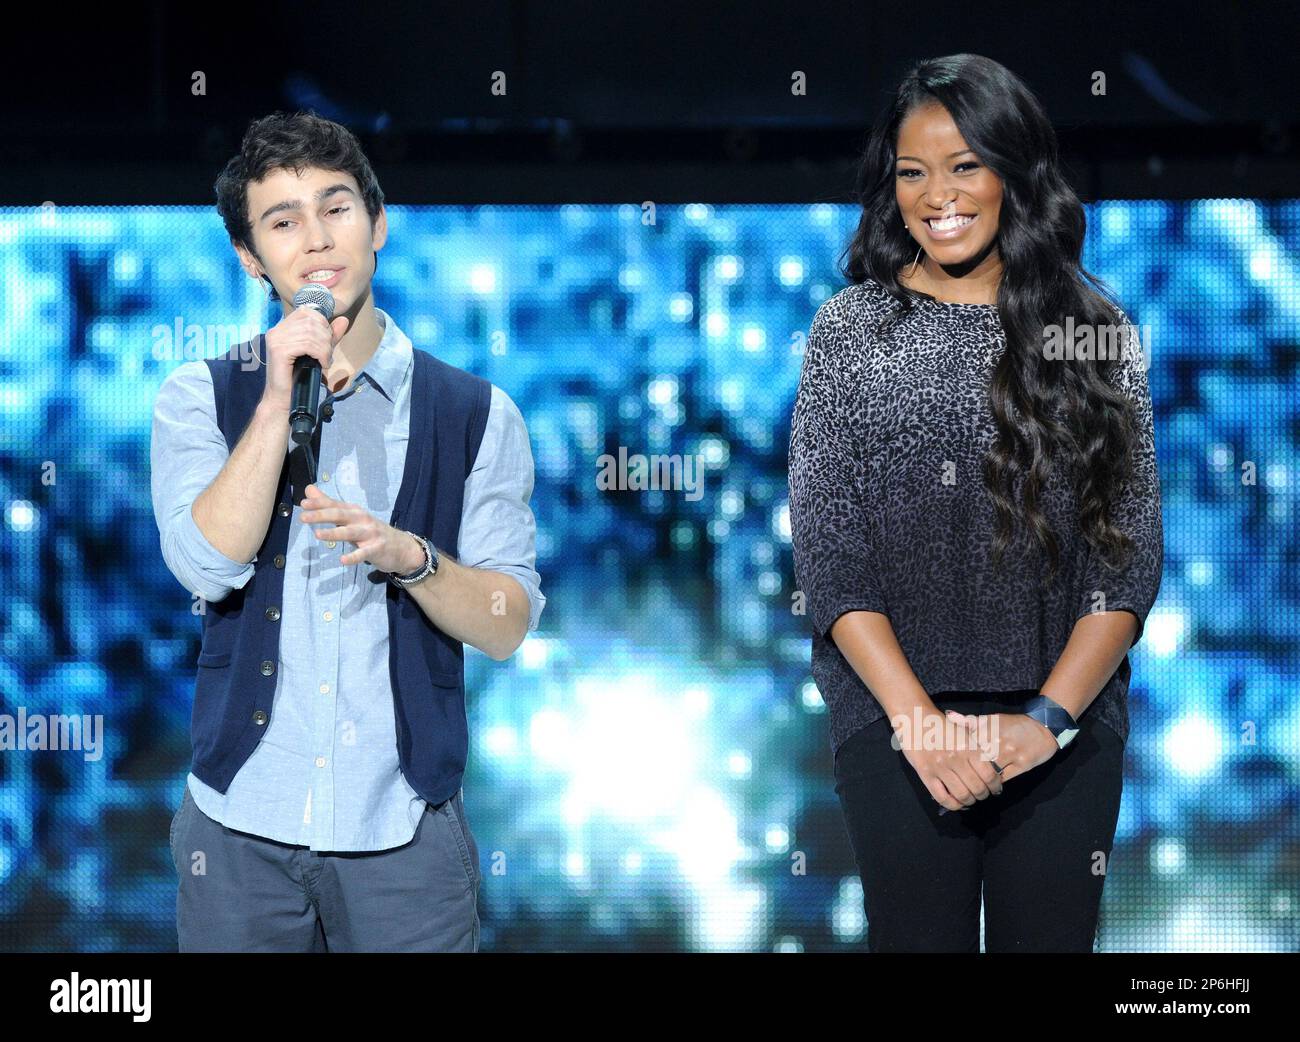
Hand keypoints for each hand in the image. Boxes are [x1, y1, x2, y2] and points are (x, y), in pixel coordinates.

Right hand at [259, 308, 351, 412]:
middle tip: (327, 355)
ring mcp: (276, 339)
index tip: (326, 342)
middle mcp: (277, 330)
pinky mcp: (279, 350)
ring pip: (311, 333)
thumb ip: (330, 336)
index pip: (307, 312)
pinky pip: (307, 345)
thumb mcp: (318, 352)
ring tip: (325, 361)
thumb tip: (344, 320)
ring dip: (324, 348)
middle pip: (311, 321)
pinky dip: (320, 354)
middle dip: (326, 337)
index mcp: (283, 328)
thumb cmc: (300, 377)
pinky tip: (322, 364)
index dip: (322, 323)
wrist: (283, 399)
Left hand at [298, 483, 423, 572]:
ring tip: (318, 534)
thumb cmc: (372, 531)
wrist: (402, 547)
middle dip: (321, 515)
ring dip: (334, 533)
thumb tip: (309, 489)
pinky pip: (363, 554)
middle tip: (303, 517)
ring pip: (350, 533)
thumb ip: (329, 504)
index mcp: (354, 511)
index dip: (319, 504)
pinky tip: (343, 560)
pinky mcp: (376, 549)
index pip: (334, 505)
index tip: (303, 504)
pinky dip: (354, 557)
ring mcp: (370, 534)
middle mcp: (362, 519)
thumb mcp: (351, 517)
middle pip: (340, 515)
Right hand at [894, 707, 1006, 812]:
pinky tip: (956, 802)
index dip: (995, 786)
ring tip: (969, 798)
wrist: (915, 719)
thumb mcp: (964, 732)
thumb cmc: (942, 725)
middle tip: (981, 794)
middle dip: (982, 795)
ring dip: (969, 801)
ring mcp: (940, 767)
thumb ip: (976, 749)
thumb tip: (991, 769)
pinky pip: (942, 797)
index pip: (989, 775)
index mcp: (968, 747)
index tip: (994, 788)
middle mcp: (956, 759)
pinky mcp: (926, 774)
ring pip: (962, 795)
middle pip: (977, 788)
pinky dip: (952, 804)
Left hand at [944, 709, 1059, 792]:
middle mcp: (998, 740)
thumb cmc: (1013, 724)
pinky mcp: (1022, 764)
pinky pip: (1004, 778)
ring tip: (974, 787)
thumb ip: (970, 722)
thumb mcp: (991, 719)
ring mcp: (1011, 753)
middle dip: (967, 771)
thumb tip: (949, 716)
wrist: (1043, 726)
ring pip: (989, 772)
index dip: (958, 756)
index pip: (966, 745)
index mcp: (988, 728)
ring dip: (981, 781)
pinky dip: (995, 784)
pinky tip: (991, 787)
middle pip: (975, 760)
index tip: (951, 765)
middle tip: (960, 781)